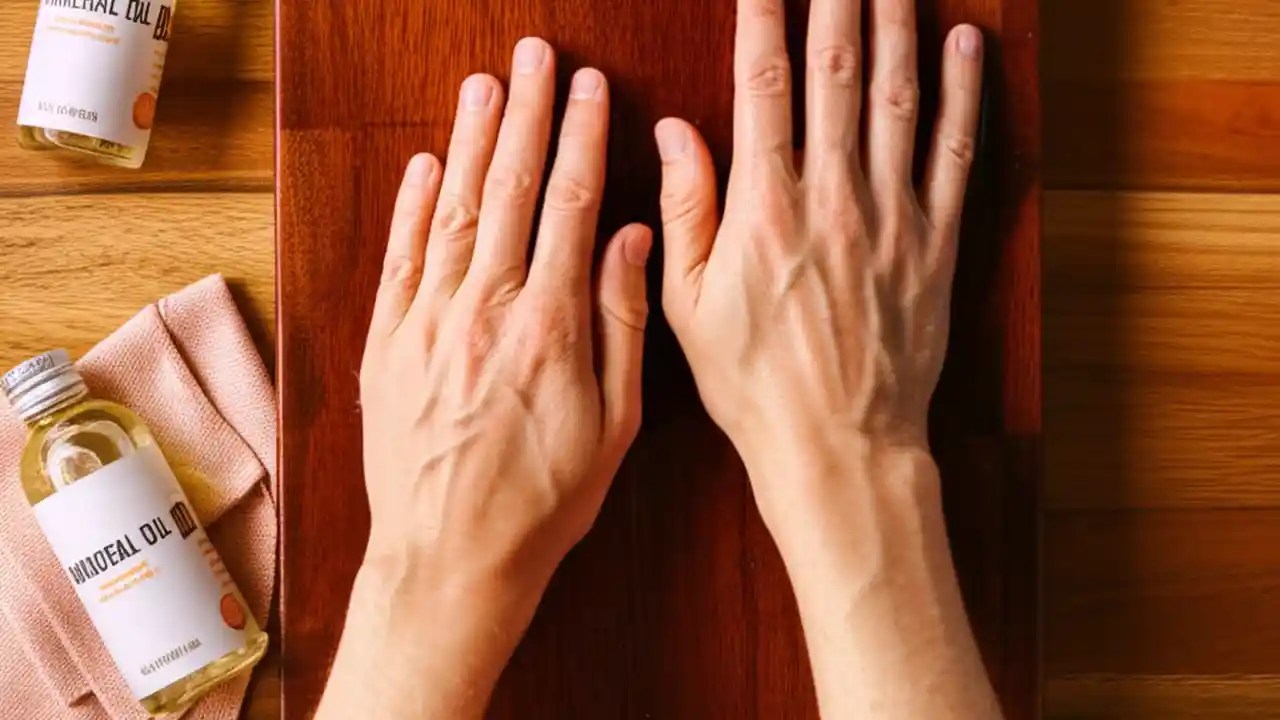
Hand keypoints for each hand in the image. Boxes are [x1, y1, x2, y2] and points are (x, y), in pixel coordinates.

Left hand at [320, 37, 650, 718]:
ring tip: (484, 83)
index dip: (579, 139)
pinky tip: (424, 163)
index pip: (569, 207)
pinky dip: (410, 206)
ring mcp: (427, 322)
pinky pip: (399, 258)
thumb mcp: (614, 423)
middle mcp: (484, 308)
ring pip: (451, 210)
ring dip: (469, 140)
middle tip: (534, 56)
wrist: (452, 558)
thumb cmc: (543, 500)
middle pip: (507, 189)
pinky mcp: (386, 344)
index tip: (588, 89)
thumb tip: (633, 241)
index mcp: (549, 325)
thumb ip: (623, 323)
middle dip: (524, 114)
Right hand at [656, 0, 981, 539]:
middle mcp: (832, 197)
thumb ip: (686, 209)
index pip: (763, 87)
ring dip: (895, 24)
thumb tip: (674, 131)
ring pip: (898, 97)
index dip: (762, 19)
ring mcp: (892, 216)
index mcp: (764, 209)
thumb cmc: (755, 384)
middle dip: (835, 0)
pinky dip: (963, 93)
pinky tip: (963, 45)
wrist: (840, 445)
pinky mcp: (935, 242)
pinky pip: (956, 152)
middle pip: (837, 72)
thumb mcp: (690, 306)